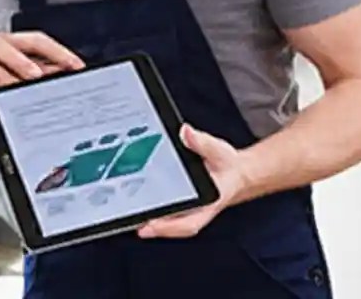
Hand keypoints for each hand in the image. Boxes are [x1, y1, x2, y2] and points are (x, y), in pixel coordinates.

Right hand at [0, 32, 84, 114]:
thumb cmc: (4, 88)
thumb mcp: (26, 78)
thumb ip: (44, 74)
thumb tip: (64, 74)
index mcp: (13, 43)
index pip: (36, 40)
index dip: (58, 51)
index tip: (76, 66)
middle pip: (5, 46)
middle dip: (22, 61)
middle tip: (38, 75)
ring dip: (7, 81)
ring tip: (20, 92)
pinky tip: (0, 100)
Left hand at [137, 124, 248, 238]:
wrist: (234, 172)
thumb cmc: (227, 165)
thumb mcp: (218, 151)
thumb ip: (203, 143)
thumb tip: (185, 132)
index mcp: (208, 205)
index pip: (188, 223)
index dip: (168, 227)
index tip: (149, 225)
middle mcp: (195, 212)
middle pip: (171, 226)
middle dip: (150, 226)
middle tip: (130, 218)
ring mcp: (186, 209)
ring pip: (165, 220)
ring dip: (146, 218)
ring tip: (126, 212)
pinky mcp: (178, 202)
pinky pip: (163, 209)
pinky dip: (149, 206)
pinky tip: (132, 201)